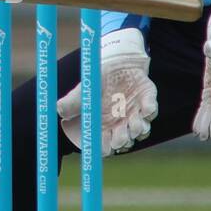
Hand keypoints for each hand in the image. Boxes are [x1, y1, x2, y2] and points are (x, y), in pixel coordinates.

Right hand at [57, 28, 158, 156]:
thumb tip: (58, 110)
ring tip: (133, 120)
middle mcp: (121, 124)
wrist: (117, 62)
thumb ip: (72, 102)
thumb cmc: (98, 80)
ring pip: (140, 130)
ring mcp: (136, 114)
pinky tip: (144, 108)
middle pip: (124, 142)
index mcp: (104, 126)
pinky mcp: (147, 101)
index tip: (104, 146)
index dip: (104, 148)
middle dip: (122, 140)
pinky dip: (149, 111)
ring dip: (137, 128)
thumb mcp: (83, 91)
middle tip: (119, 133)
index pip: (105, 146)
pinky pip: (151, 111)